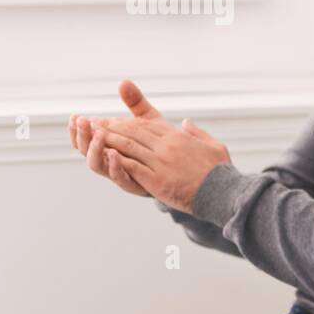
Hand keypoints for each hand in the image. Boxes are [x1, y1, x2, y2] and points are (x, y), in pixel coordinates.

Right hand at [68, 80, 163, 195]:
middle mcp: (112, 161)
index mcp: (111, 146)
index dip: (78, 128)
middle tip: (80, 121)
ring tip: (98, 133)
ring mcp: (122, 174)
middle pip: (86, 151)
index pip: (87, 137)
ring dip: (94, 148)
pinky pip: (120, 178)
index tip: (75, 116)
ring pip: (97, 165)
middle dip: (82, 135)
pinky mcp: (136, 184)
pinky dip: (114, 166)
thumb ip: (136, 104)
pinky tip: (113, 153)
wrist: (189, 174)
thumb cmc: (165, 147)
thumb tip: (123, 81)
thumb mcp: (151, 122)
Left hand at [92, 115, 230, 212]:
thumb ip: (197, 132)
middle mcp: (166, 146)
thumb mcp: (213, 145)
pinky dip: (116, 160)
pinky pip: (131, 166)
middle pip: (133, 131)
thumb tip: (186, 122)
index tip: (112, 120)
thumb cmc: (219, 171)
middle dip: (111, 126)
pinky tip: (104, 156)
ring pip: (128, 146)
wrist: (221, 193)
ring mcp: (160, 162)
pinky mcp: (156, 179)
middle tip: (95, 124)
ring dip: (108, 140)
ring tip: (93, 136)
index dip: (126, 121)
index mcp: (178, 136)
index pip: (146, 124)